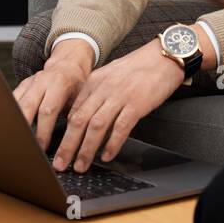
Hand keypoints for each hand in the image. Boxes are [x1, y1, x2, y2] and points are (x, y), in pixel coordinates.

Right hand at [13, 38, 95, 153]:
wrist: (68, 64)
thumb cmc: (76, 84)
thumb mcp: (80, 98)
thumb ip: (74, 115)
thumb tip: (72, 140)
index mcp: (59, 83)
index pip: (48, 110)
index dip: (43, 131)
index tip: (41, 148)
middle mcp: (42, 81)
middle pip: (27, 107)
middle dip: (24, 129)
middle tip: (24, 147)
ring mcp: (29, 82)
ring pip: (15, 104)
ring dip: (13, 123)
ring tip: (13, 141)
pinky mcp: (21, 86)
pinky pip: (11, 101)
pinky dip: (9, 115)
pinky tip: (8, 129)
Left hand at [50, 38, 188, 172]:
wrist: (164, 57)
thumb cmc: (139, 67)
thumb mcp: (110, 75)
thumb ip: (95, 93)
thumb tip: (81, 114)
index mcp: (94, 82)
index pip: (73, 112)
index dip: (64, 134)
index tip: (59, 150)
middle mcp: (103, 89)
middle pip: (79, 121)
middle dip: (67, 146)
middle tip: (60, 164)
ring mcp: (120, 96)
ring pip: (96, 126)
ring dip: (86, 149)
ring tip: (81, 166)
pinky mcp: (137, 104)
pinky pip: (121, 127)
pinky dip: (112, 144)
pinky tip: (107, 156)